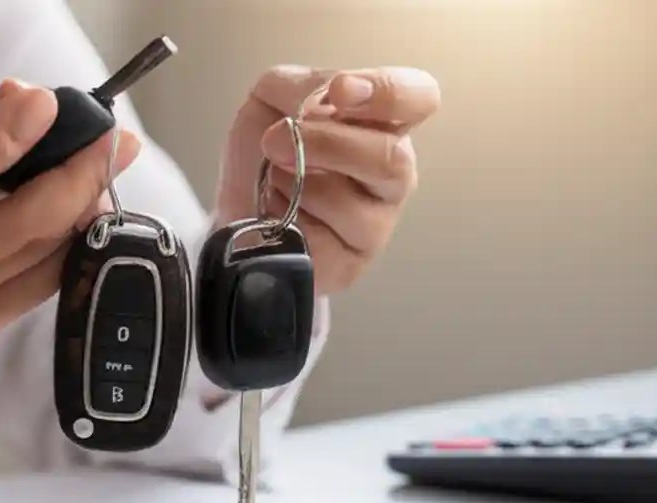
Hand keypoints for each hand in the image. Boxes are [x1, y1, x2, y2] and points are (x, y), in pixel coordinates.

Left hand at [214, 66, 439, 294]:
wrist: (236, 210)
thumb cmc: (266, 154)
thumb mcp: (272, 100)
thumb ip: (298, 85)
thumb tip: (322, 99)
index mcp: (382, 123)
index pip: (420, 98)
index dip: (387, 93)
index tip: (340, 93)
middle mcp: (392, 172)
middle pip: (391, 158)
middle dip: (328, 144)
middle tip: (275, 141)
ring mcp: (378, 222)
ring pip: (350, 203)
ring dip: (297, 182)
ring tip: (274, 177)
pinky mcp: (350, 262)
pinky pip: (320, 238)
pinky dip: (285, 216)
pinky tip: (276, 212)